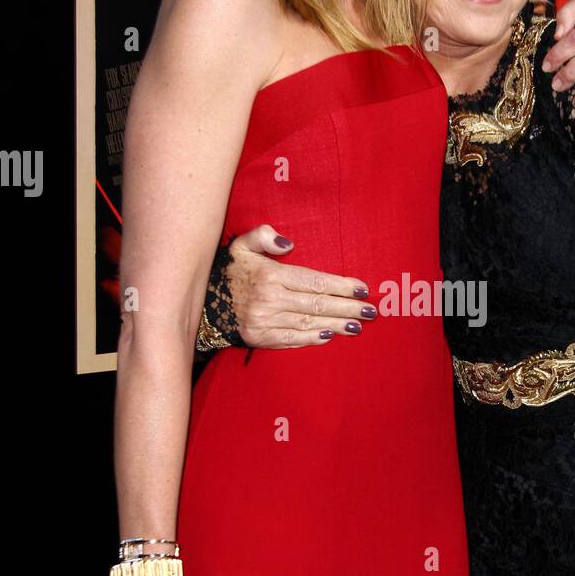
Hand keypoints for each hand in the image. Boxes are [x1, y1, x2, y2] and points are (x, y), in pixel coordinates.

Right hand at [225, 224, 373, 347]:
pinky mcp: (259, 337)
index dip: (340, 286)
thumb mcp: (242, 244)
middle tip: (370, 311)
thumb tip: (289, 244)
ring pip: (308, 323)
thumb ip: (264, 236)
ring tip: (358, 325)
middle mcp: (269, 299)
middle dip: (347, 308)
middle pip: (317, 304)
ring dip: (336, 325)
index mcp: (270, 275)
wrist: (203, 301)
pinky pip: (291, 339)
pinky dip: (311, 339)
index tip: (362, 288)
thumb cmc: (230, 270)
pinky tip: (329, 337)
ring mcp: (264, 321)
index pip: (314, 281)